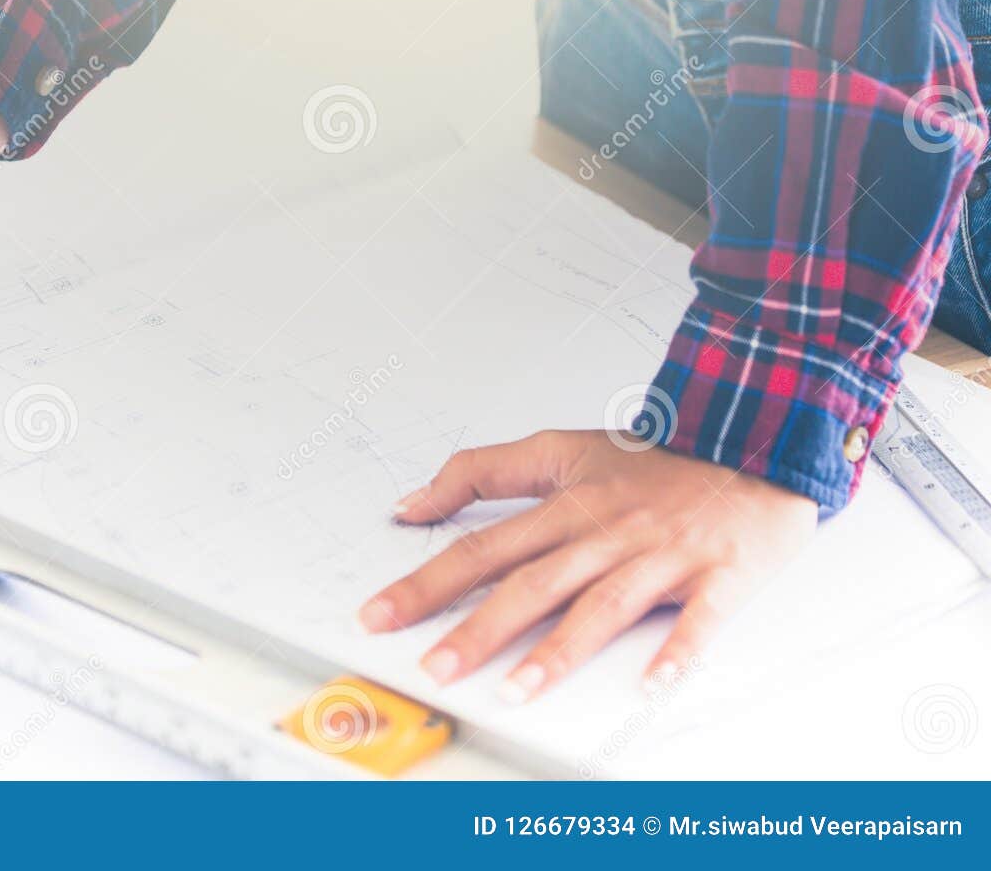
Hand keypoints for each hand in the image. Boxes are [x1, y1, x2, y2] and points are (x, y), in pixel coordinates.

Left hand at [358, 430, 816, 700]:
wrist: (751, 443)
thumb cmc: (657, 460)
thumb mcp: (561, 448)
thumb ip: (481, 473)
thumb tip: (412, 502)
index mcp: (567, 506)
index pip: (481, 547)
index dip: (427, 580)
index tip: (381, 613)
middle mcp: (605, 533)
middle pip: (531, 583)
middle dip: (477, 628)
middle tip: (435, 666)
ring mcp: (660, 556)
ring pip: (601, 605)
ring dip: (558, 650)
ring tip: (515, 689)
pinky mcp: (717, 575)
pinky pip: (696, 618)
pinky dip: (676, 650)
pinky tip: (651, 682)